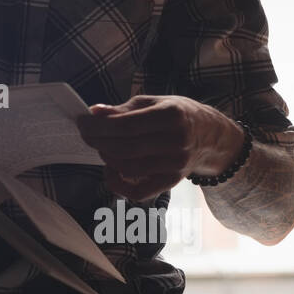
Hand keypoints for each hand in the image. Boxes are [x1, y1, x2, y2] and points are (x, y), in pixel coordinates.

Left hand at [75, 95, 244, 201]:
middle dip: (98, 142)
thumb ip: (124, 109)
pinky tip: (110, 172)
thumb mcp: (155, 102)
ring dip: (107, 159)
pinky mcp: (172, 182)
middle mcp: (176, 142)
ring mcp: (175, 165)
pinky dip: (119, 186)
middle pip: (125, 148)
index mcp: (171, 116)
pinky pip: (139, 192)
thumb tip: (95, 112)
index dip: (98, 127)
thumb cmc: (178, 114)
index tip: (82, 123)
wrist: (211, 136)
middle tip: (86, 135)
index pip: (125, 126)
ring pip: (129, 168)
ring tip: (102, 148)